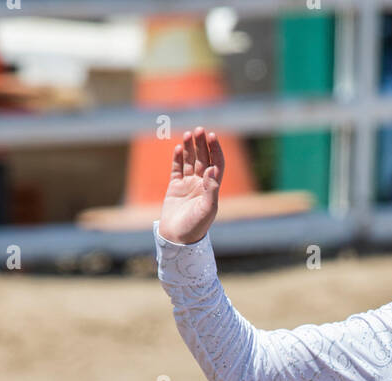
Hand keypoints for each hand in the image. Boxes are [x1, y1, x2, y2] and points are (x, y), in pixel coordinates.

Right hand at [158, 127, 225, 244]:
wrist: (177, 239)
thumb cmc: (195, 227)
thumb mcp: (207, 210)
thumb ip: (211, 189)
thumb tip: (213, 169)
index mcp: (212, 190)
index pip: (216, 164)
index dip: (215, 150)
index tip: (212, 136)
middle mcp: (201, 185)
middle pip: (204, 159)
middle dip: (202, 144)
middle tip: (199, 130)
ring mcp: (188, 185)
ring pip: (191, 162)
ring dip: (191, 148)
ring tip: (189, 134)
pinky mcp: (175, 187)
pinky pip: (177, 168)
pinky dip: (178, 158)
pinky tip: (180, 148)